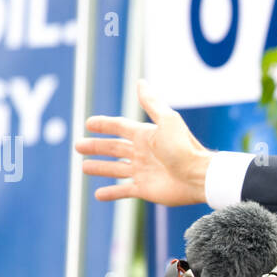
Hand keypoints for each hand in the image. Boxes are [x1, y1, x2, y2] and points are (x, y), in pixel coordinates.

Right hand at [76, 79, 211, 205]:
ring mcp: (143, 172)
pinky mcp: (145, 189)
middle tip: (78, 145)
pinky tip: (98, 194)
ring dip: (99, 168)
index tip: (88, 123)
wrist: (198, 177)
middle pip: (113, 148)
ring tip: (84, 167)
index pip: (119, 128)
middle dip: (96, 147)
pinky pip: (123, 191)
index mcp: (146, 136)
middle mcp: (143, 153)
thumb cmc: (185, 147)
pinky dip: (111, 193)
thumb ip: (151, 103)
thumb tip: (140, 82)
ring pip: (115, 169)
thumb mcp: (167, 121)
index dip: (104, 125)